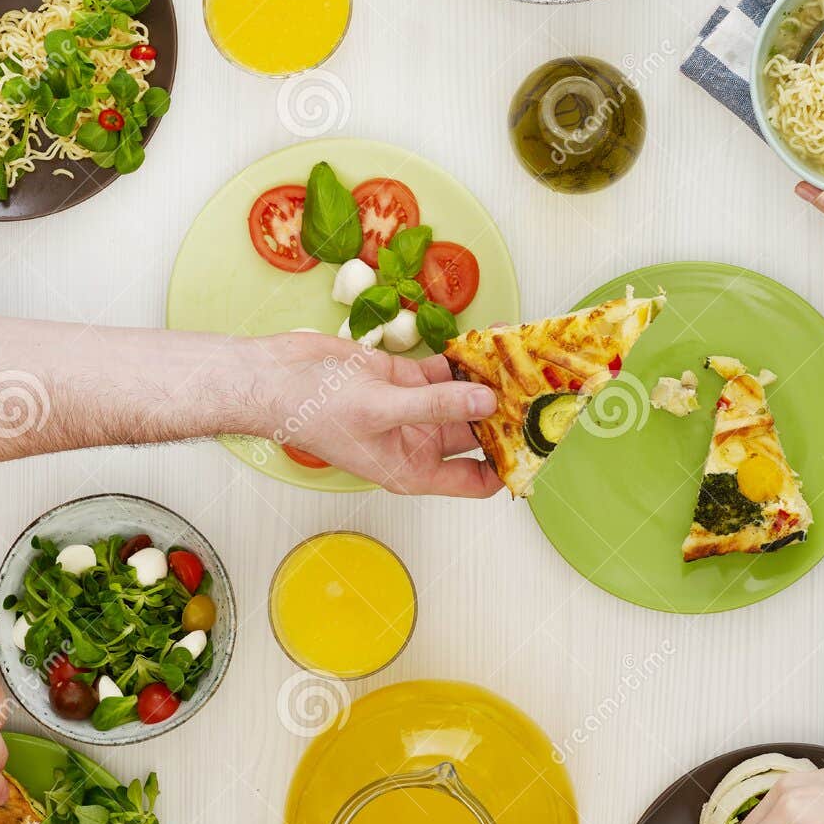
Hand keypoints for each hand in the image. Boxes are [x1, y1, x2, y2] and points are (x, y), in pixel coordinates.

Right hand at [0, 319, 501, 499]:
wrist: (271, 376)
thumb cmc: (315, 408)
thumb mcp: (382, 408)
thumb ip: (437, 403)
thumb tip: (487, 400)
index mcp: (415, 469)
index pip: (479, 480)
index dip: (511, 465)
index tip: (542, 441)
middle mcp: (420, 444)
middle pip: (481, 435)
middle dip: (511, 416)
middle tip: (551, 391)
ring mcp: (413, 408)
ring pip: (468, 397)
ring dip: (494, 382)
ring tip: (532, 362)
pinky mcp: (404, 376)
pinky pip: (447, 369)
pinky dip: (468, 358)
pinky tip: (495, 343)